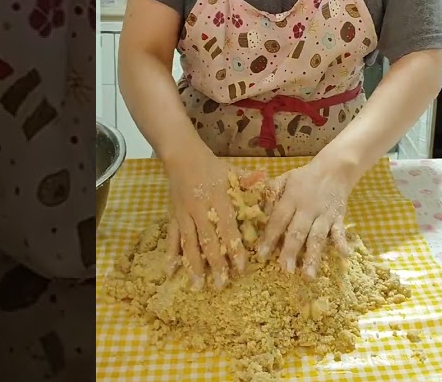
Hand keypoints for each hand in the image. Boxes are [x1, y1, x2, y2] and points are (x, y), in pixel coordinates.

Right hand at [164, 146, 265, 289]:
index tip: (241, 268)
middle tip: (221, 285)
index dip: (234, 248)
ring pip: (188, 243)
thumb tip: (271, 192)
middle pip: (208, 240)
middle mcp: (200, 209)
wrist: (183, 156)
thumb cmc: (213, 167)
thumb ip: (251, 185)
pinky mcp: (172, 216)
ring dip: (193, 265)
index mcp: (218, 199)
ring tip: (197, 285)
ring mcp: (184, 214)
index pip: (227, 228)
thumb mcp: (234, 173)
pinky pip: (172, 237)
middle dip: (215, 264)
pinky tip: (171, 271)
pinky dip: (171, 254)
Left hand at [258, 157, 355, 278]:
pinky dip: (342, 242)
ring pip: (317, 237)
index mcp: (291, 198)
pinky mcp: (338, 217)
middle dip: (291, 251)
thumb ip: (271, 194)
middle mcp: (307, 208)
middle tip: (286, 270)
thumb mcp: (284, 179)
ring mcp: (323, 214)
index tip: (261, 254)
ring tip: (309, 275)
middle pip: (298, 232)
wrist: (334, 168)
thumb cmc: (304, 177)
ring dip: (313, 256)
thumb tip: (261, 213)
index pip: (278, 220)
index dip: (270, 237)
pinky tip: (344, 255)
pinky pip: (340, 231)